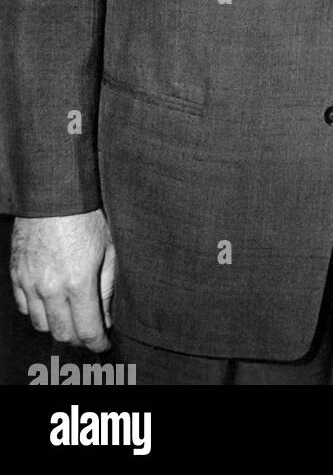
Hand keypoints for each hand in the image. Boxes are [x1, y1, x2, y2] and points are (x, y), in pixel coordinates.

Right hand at [11, 211, 115, 351]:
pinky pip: (25, 308)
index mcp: (78, 282)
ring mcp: (30, 282)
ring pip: (41, 324)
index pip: (87, 330)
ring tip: (72, 318)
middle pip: (62, 333)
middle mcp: (51, 287)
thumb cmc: (88, 218)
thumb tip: (107, 318)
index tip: (104, 344)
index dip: (98, 343)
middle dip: (78, 338)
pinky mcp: (17, 275)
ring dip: (58, 327)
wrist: (54, 194)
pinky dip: (39, 312)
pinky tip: (52, 303)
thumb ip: (108, 288)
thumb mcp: (110, 249)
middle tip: (90, 332)